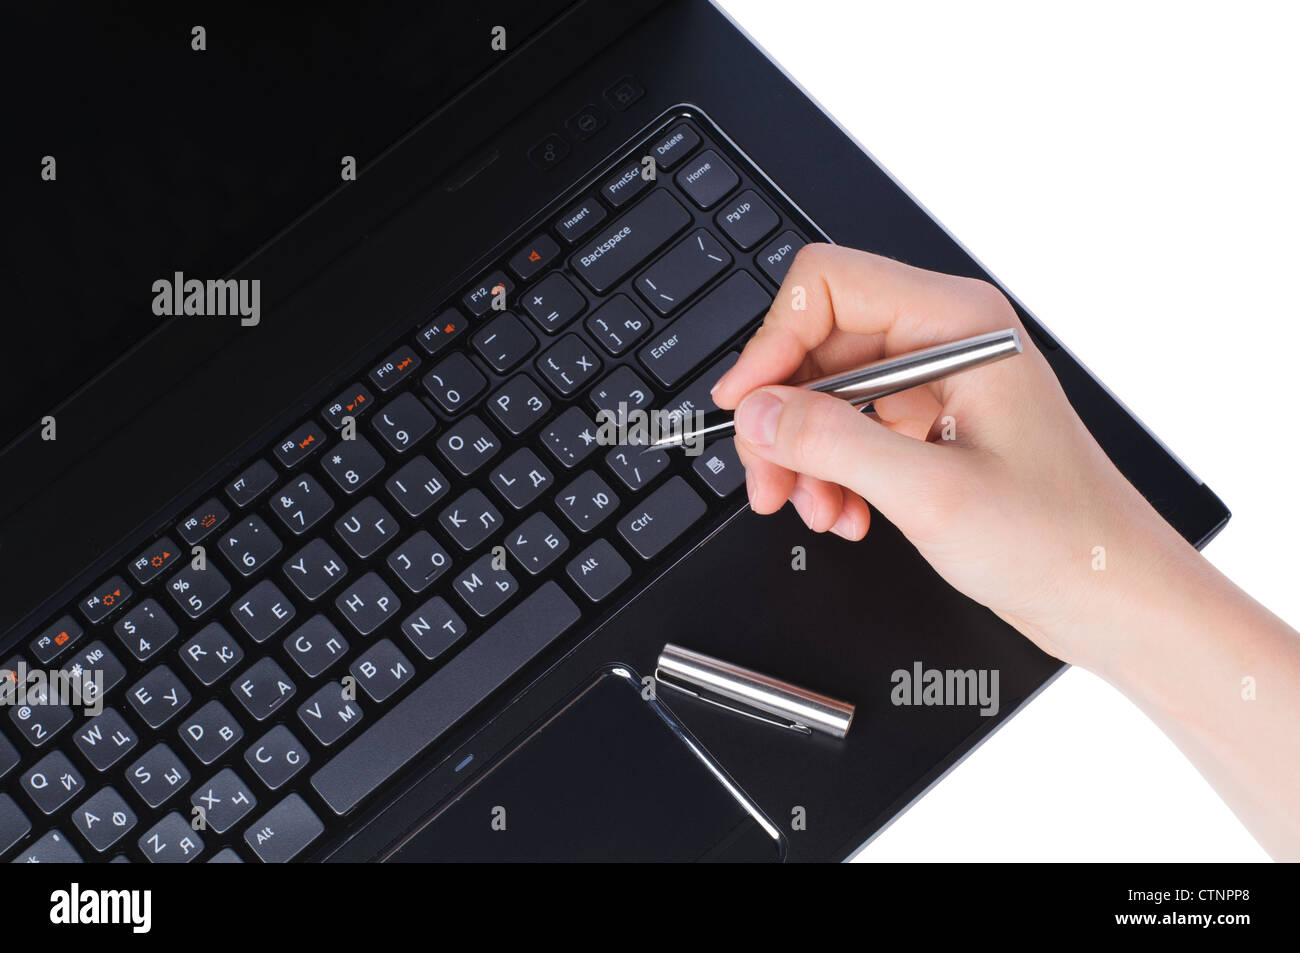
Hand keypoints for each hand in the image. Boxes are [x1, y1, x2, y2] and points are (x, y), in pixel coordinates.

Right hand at [711, 243, 1191, 671]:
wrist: (1109, 595)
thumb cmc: (1060, 539)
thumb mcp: (932, 493)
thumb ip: (833, 444)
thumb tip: (759, 411)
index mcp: (960, 324)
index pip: (829, 285)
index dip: (774, 340)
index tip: (747, 404)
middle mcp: (945, 341)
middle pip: (818, 345)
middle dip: (784, 418)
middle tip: (768, 480)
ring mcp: (936, 383)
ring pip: (825, 394)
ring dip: (804, 456)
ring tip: (815, 512)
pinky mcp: (928, 424)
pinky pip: (850, 431)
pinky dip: (832, 475)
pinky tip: (845, 516)